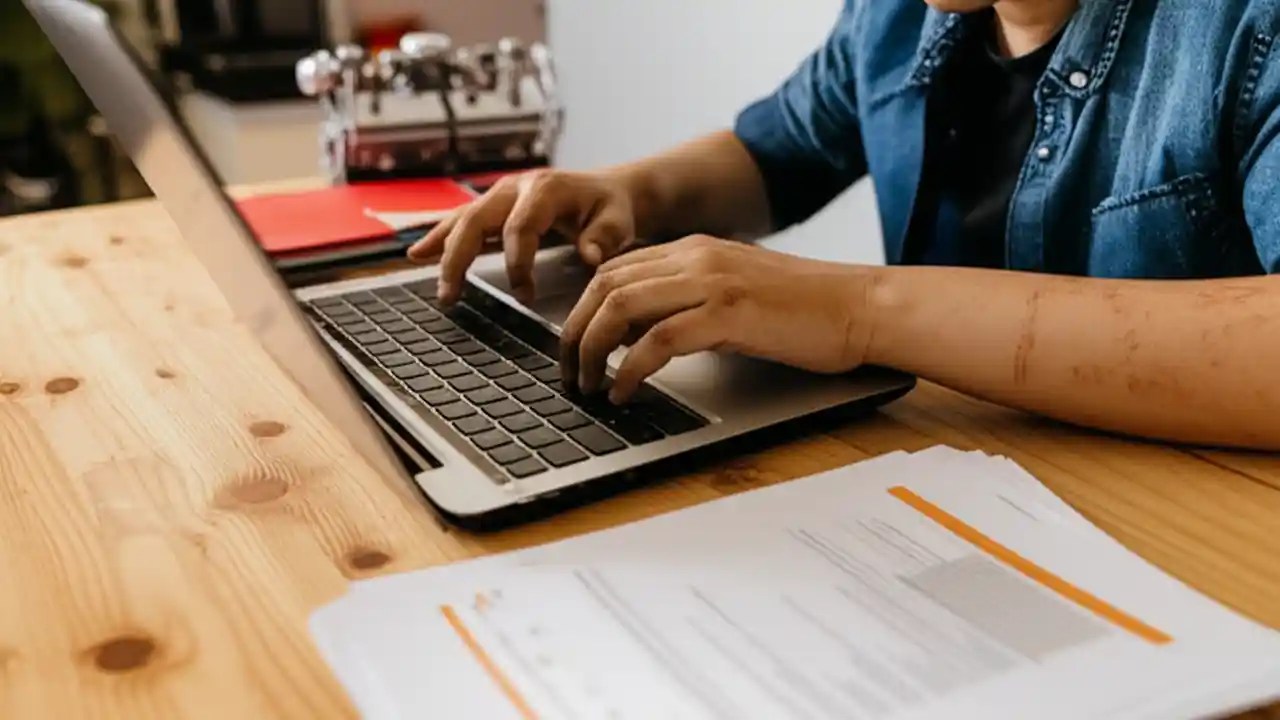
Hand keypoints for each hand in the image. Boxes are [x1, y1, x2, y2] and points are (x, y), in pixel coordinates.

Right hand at [406, 169, 638, 304]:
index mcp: (545, 189)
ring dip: (442, 249)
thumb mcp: (619, 221)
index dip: (517, 264)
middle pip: (476, 219)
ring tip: (424, 274)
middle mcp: (516, 187)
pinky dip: (440, 237)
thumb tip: (590, 257)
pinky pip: (462, 220)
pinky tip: (418, 254)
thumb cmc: (612, 208)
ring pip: (462, 219)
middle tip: (450, 294)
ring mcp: (502, 194)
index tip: (525, 295)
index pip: (519, 227)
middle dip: (458, 258)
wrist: (609, 190)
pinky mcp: (495, 205)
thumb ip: (605, 238)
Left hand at [559, 235, 876, 402]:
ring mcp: (712, 281)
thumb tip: (639, 337)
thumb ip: (689, 303)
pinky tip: (625, 392)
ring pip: (620, 306)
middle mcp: (696, 256)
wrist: (861, 307)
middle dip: (573, 331)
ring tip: (588, 385)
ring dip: (592, 350)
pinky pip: (657, 339)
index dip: (581, 309)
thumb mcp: (734, 295)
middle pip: (604, 285)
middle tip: (567, 372)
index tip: (573, 346)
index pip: (614, 269)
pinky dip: (630, 369)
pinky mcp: (729, 313)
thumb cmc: (805, 312)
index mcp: (695, 249)